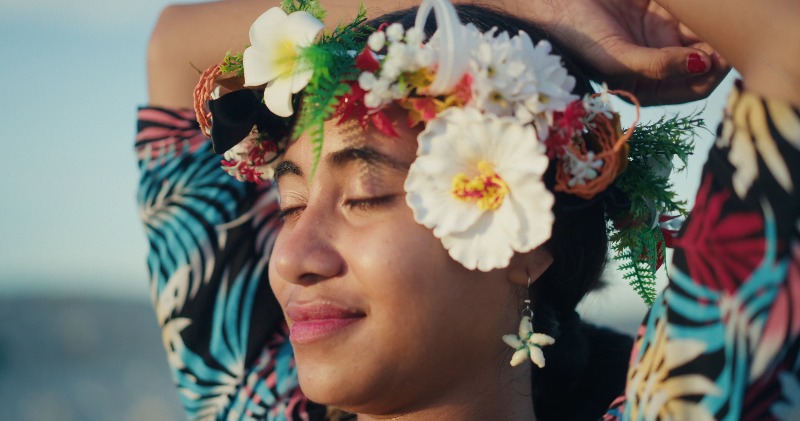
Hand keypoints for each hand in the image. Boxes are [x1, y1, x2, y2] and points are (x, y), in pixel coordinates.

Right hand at [522, 0, 729, 104]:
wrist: (557, 4)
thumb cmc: (579, 39)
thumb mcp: (617, 60)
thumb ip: (658, 67)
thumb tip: (702, 65)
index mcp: (648, 86)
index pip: (695, 87)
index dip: (712, 73)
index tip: (718, 55)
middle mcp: (660, 63)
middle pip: (707, 59)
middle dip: (720, 48)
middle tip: (725, 31)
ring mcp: (663, 34)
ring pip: (705, 32)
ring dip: (715, 24)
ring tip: (714, 14)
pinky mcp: (663, 8)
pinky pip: (693, 10)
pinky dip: (702, 8)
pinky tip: (702, 6)